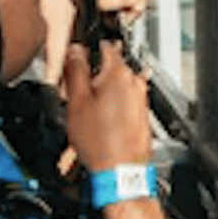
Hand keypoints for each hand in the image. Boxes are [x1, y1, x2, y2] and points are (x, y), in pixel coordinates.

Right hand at [62, 42, 150, 173]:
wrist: (120, 172)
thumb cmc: (100, 142)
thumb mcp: (77, 102)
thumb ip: (76, 71)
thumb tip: (75, 51)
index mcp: (119, 74)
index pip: (104, 46)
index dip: (86, 50)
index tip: (76, 57)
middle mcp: (135, 83)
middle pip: (110, 68)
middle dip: (93, 77)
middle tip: (76, 94)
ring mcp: (141, 100)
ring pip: (117, 87)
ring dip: (102, 94)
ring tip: (87, 114)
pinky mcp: (142, 116)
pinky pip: (124, 103)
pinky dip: (112, 108)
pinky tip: (100, 124)